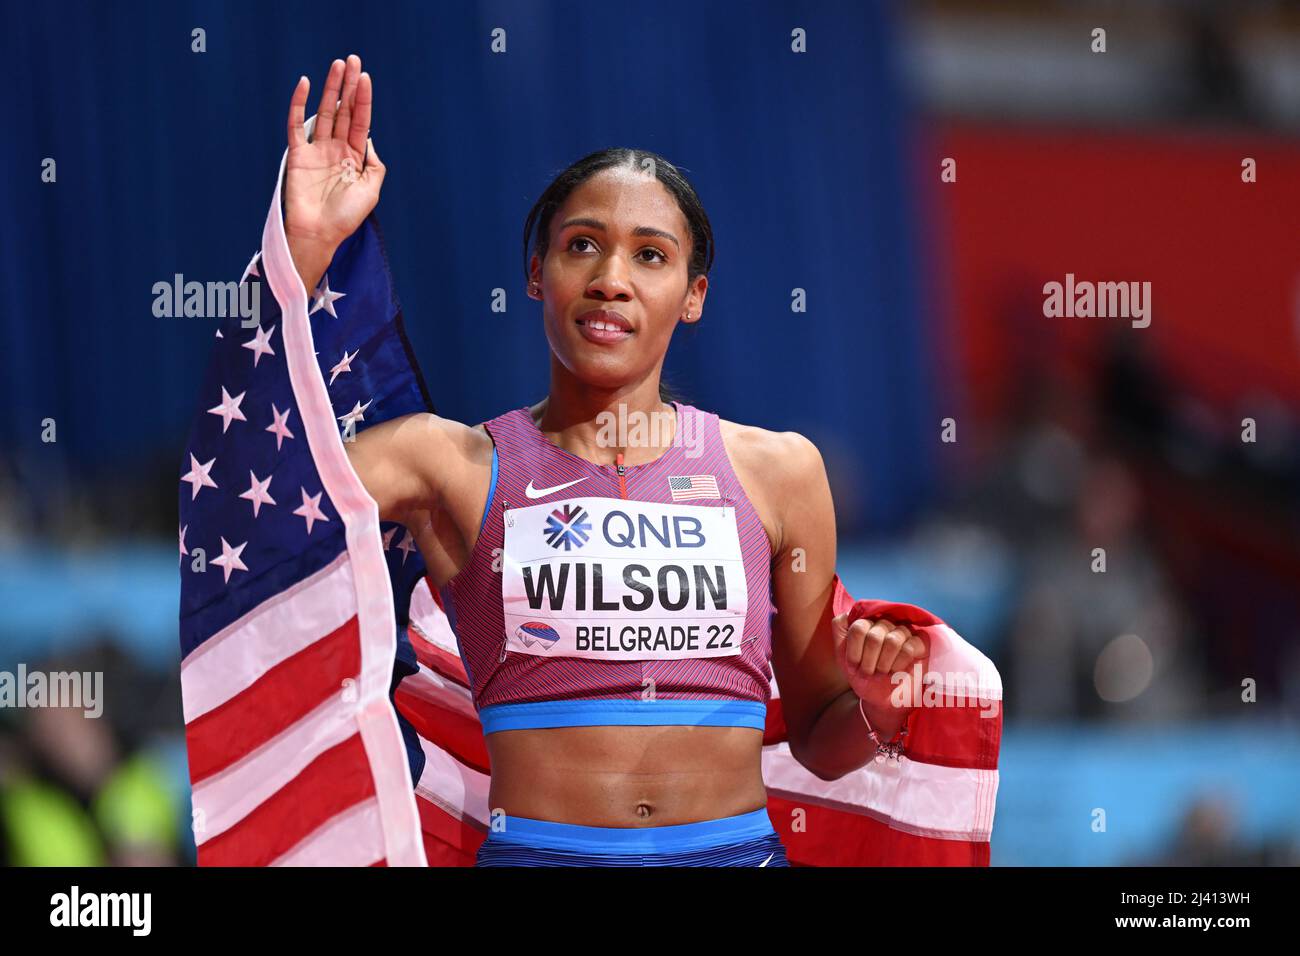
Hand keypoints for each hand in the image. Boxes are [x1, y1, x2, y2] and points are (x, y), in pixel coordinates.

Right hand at [284, 54, 385, 254]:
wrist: (319, 233)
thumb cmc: (346, 216)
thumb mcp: (372, 189)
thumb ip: (375, 163)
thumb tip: (370, 137)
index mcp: (355, 157)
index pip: (361, 121)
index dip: (363, 99)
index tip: (366, 77)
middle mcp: (336, 149)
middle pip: (344, 111)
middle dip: (348, 86)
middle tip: (352, 60)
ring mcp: (316, 150)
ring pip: (324, 112)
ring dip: (331, 88)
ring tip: (338, 65)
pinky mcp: (297, 154)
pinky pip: (296, 124)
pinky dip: (299, 103)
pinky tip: (306, 84)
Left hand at [831, 611, 928, 714]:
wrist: (878, 696)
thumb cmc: (861, 673)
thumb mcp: (842, 653)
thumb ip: (840, 629)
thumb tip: (847, 613)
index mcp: (867, 622)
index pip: (858, 627)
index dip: (854, 651)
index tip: (854, 664)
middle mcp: (885, 623)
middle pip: (874, 636)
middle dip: (868, 661)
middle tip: (868, 671)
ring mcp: (903, 631)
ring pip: (893, 641)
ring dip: (883, 663)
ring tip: (881, 672)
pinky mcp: (920, 643)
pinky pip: (909, 648)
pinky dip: (898, 665)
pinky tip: (895, 671)